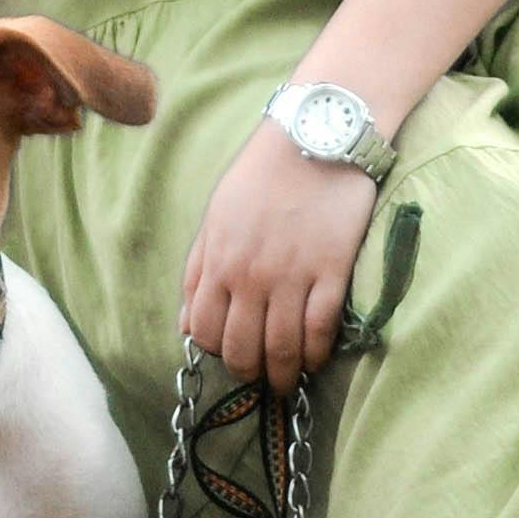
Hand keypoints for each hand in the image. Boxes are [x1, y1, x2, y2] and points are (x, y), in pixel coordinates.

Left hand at [181, 126, 376, 393]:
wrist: (315, 137)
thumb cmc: (261, 174)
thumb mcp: (216, 216)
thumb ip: (199, 270)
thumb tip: (187, 324)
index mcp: (219, 261)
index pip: (205, 331)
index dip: (216, 351)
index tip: (231, 353)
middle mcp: (251, 276)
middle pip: (243, 349)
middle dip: (250, 372)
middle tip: (261, 375)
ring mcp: (293, 276)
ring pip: (283, 350)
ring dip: (284, 375)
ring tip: (289, 380)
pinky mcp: (332, 272)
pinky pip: (321, 331)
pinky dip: (317, 354)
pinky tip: (316, 358)